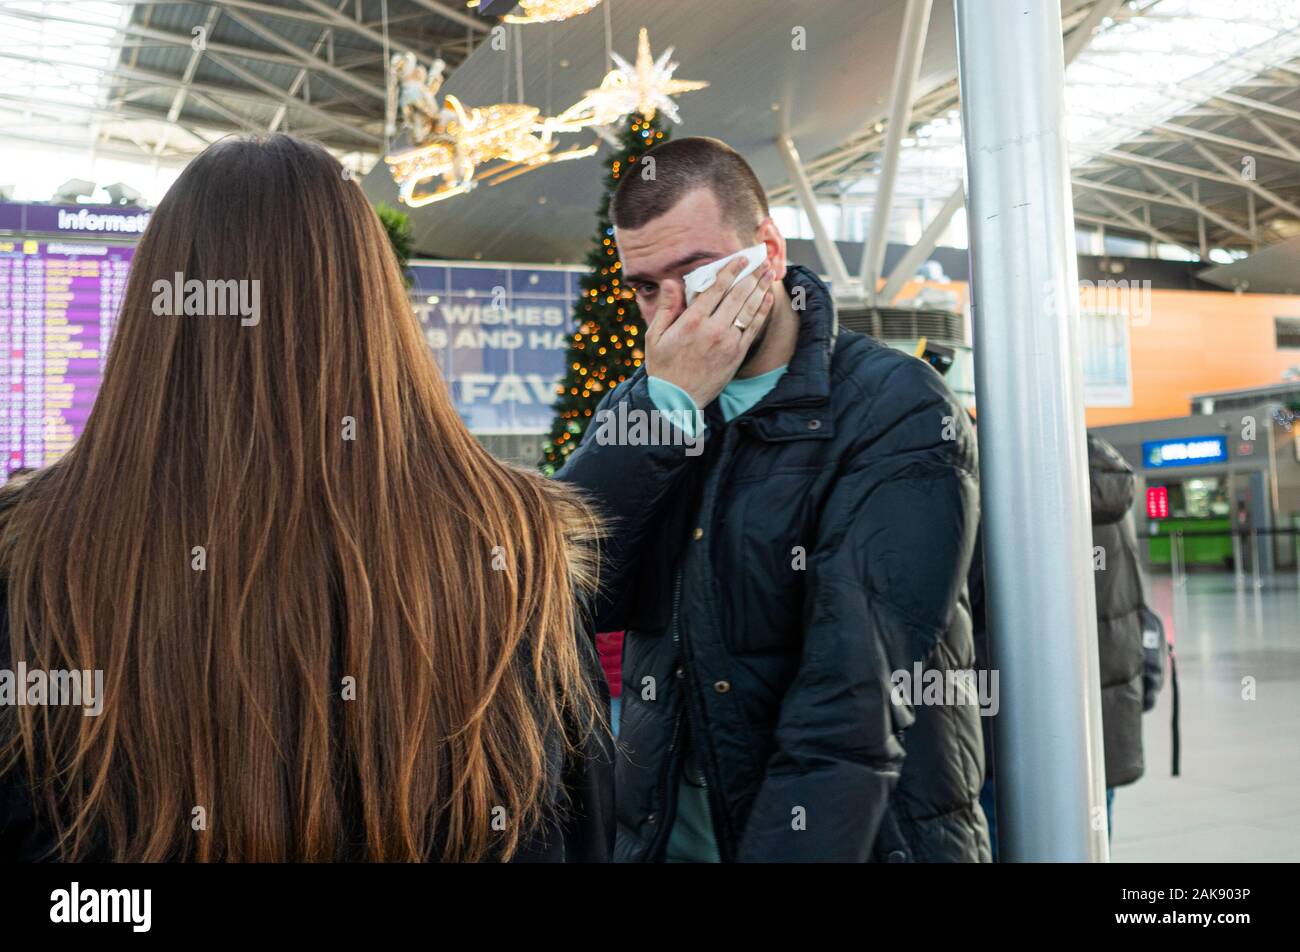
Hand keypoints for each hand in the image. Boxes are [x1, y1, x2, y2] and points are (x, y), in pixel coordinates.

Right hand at [643, 258, 776, 409]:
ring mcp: (728, 342)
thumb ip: (666, 307)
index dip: (731, 270)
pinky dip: (762, 311)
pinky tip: (767, 298)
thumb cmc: (663, 367)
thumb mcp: (655, 336)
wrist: (676, 400)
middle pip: (738, 295)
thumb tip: (671, 281)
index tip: (741, 259)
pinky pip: (753, 328)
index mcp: (692, 321)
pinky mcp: (737, 354)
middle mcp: (713, 329)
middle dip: (751, 275)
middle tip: (762, 261)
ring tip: (768, 274)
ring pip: (749, 309)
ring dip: (760, 289)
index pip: (716, 289)